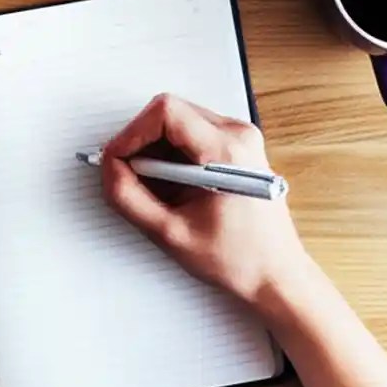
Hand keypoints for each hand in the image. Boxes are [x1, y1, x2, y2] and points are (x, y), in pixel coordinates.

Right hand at [99, 94, 308, 307]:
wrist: (276, 274)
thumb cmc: (239, 259)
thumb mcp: (171, 234)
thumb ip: (129, 198)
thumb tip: (109, 169)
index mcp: (227, 152)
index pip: (166, 113)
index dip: (131, 133)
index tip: (117, 159)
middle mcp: (238, 135)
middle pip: (170, 112)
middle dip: (140, 142)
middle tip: (129, 176)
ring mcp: (240, 138)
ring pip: (177, 121)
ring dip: (154, 150)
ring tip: (154, 188)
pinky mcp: (237, 146)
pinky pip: (191, 134)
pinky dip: (170, 155)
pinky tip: (171, 186)